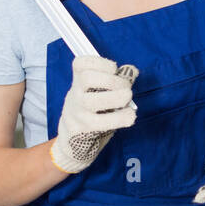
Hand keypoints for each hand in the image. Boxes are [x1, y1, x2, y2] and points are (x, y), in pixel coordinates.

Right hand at [49, 56, 138, 174]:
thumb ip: (116, 80)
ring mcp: (77, 113)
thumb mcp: (98, 93)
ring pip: (91, 101)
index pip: (80, 64)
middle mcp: (74, 95)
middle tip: (125, 88)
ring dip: (116, 98)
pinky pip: (101, 122)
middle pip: (87, 79)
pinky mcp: (83, 130)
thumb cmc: (92, 113)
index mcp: (78, 82)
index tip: (114, 68)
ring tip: (127, 99)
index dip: (99, 62)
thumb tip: (132, 71)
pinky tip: (129, 116)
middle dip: (112, 80)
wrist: (73, 143)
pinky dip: (120, 118)